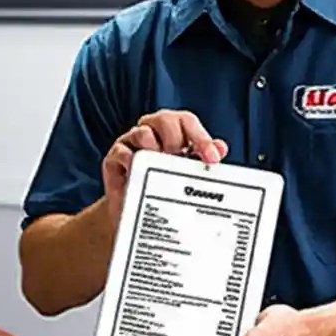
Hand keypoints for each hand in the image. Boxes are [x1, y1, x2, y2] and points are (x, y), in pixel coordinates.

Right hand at [102, 110, 228, 221]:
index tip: (212, 159)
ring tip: (160, 161)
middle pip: (165, 119)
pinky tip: (139, 170)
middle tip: (179, 158)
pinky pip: (121, 151)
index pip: (187, 123)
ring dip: (154, 145)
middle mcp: (152, 133)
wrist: (135, 215)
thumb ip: (202, 160)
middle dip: (176, 138)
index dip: (201, 138)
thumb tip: (221, 148)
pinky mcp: (115, 159)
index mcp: (173, 133)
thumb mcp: (187, 176)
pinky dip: (131, 158)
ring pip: (143, 132)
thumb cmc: (163, 190)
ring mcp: (132, 143)